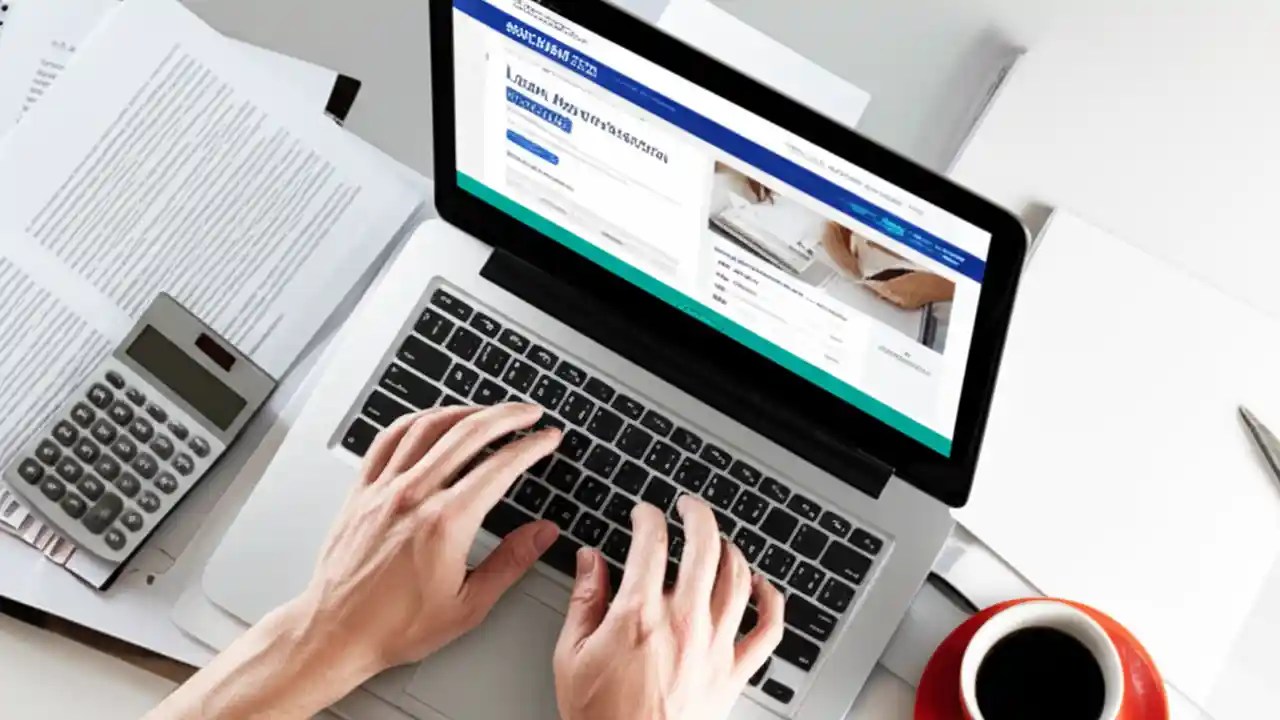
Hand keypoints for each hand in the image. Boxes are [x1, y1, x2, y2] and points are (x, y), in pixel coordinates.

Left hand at [147, 404, 561, 719]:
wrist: (337, 632)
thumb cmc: (396, 626)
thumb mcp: (468, 605)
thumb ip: (511, 562)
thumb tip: (543, 533)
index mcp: (445, 523)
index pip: (500, 467)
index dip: (531, 447)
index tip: (547, 439)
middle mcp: (413, 496)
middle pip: (468, 434)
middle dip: (506, 416)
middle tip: (528, 413)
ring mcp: (384, 489)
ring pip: (428, 428)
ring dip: (465, 411)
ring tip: (488, 411)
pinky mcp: (362, 491)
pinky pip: (389, 439)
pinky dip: (416, 421)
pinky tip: (432, 420)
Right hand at [554, 497, 784, 719]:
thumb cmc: (599, 718)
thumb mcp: (571, 656)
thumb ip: (584, 600)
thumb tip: (590, 561)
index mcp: (639, 615)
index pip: (651, 542)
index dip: (647, 517)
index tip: (644, 514)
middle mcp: (683, 623)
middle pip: (704, 546)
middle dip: (696, 514)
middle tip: (688, 506)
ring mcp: (714, 646)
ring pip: (737, 577)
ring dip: (730, 548)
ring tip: (718, 539)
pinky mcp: (733, 672)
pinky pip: (768, 629)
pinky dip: (771, 600)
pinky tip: (761, 585)